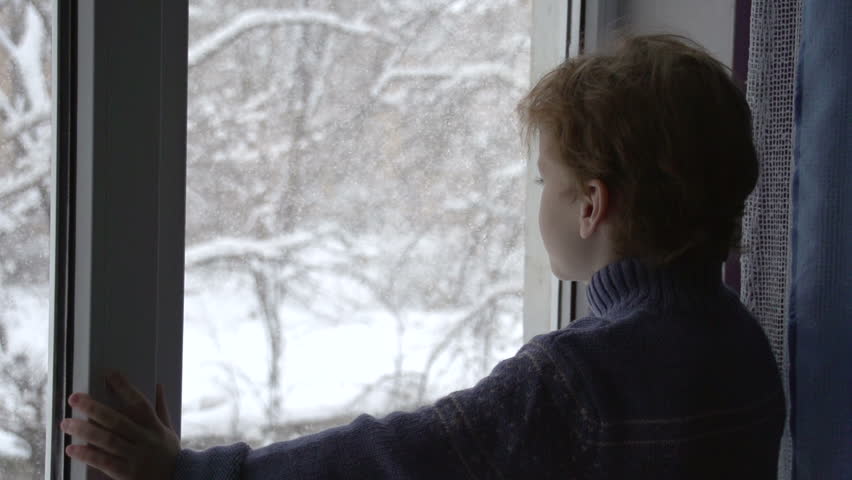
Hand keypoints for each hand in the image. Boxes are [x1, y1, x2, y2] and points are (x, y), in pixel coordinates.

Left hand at [61, 371, 180, 478]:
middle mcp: (145, 439)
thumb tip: (159, 385)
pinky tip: (72, 449)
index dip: (125, 388)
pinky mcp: (127, 473)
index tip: (109, 375)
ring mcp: (136, 457)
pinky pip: (105, 462)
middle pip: (117, 421)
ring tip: (66, 422)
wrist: (178, 479)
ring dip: (85, 431)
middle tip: (74, 398)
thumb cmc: (169, 453)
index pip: (139, 403)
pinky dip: (88, 455)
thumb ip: (161, 407)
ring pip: (108, 441)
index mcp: (154, 426)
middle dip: (94, 408)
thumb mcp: (168, 429)